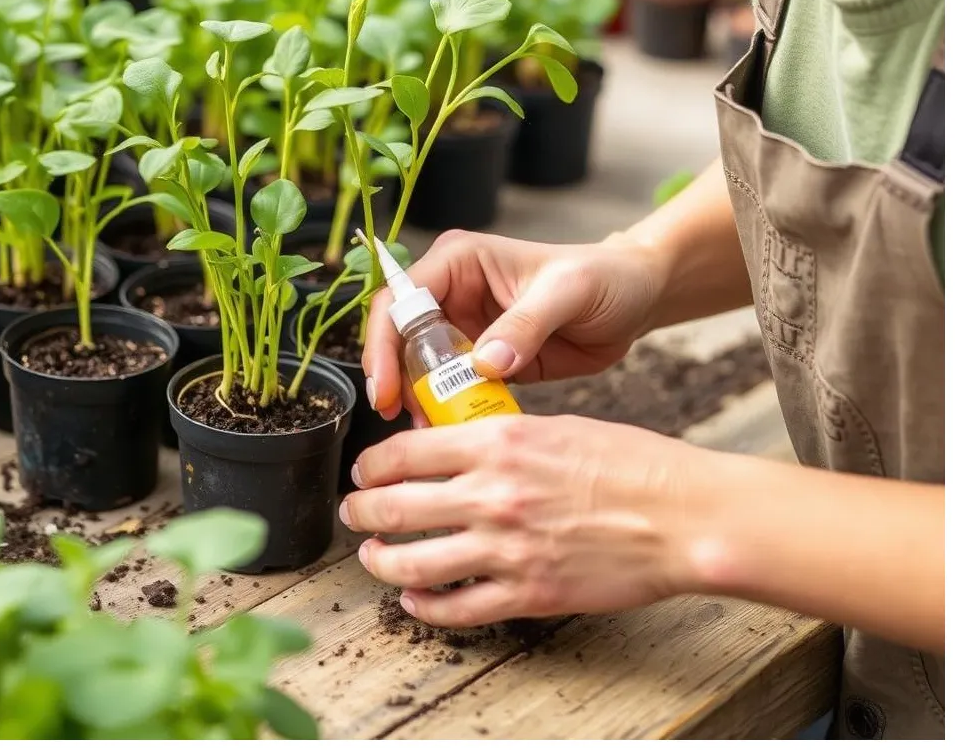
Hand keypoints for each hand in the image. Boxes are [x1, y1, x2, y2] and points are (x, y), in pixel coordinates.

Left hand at [339, 414, 713, 626]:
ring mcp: (507, 549)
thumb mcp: (557, 427)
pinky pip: (457, 607)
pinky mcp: (527, 593)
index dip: (371, 463)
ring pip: (413, 563)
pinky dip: (425, 607)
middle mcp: (492, 494)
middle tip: (354, 512)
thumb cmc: (630, 463)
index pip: (405, 452)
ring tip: (372, 558)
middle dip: (361, 511)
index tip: (364, 469)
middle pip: (395, 507)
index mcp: (498, 443)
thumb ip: (500, 437)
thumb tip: (455, 447)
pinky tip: (415, 601)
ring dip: (380, 562)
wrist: (680, 515)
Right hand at [362, 230, 662, 425]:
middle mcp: (453, 291)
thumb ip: (525, 325)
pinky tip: (454, 431)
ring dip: (419, 399)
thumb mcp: (566, 293)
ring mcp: (465, 327)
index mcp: (460, 261)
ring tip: (430, 431)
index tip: (387, 386)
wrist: (635, 299)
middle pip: (399, 337)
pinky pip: (452, 388)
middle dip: (395, 377)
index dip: (383, 342)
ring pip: (419, 367)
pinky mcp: (483, 360)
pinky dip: (448, 410)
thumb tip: (484, 363)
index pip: (401, 298)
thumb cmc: (603, 278)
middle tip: (401, 417)